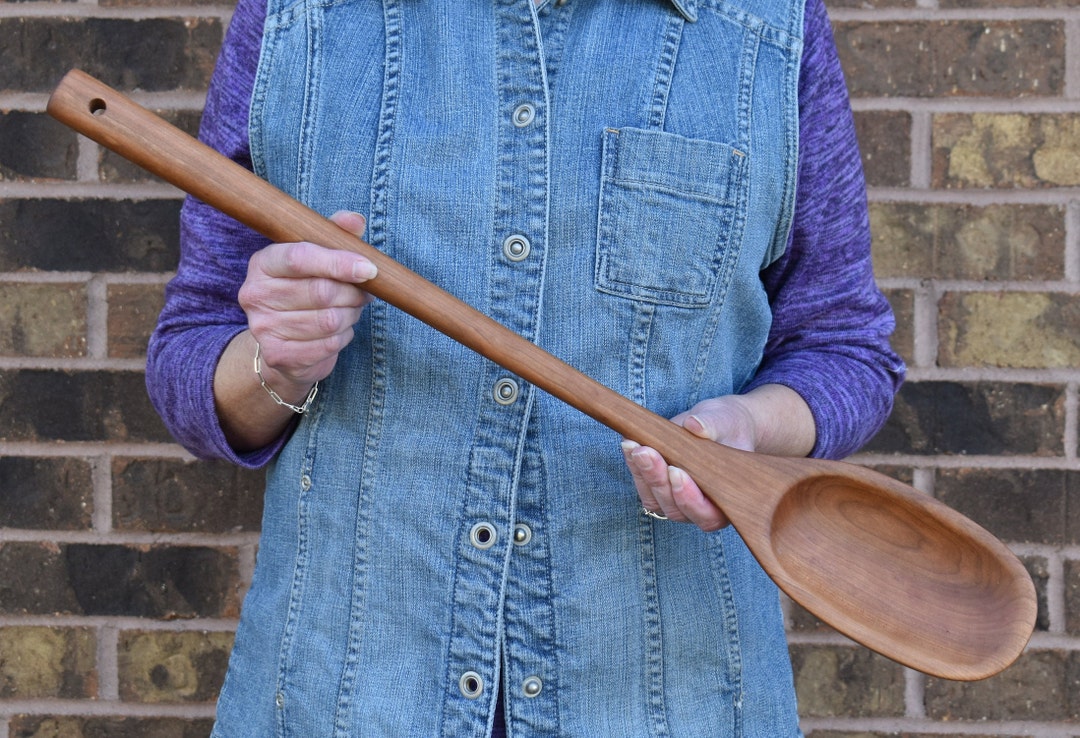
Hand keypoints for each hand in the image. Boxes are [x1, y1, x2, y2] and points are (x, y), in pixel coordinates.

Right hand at [238, 211, 376, 393]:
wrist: (283, 345)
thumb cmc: (305, 292)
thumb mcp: (316, 260)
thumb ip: (333, 236)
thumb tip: (355, 220)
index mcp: (263, 263)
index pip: (300, 258)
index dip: (339, 262)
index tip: (369, 269)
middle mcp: (255, 294)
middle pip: (321, 291)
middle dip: (353, 293)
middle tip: (364, 293)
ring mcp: (262, 327)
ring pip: (329, 320)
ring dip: (350, 316)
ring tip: (350, 311)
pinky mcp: (278, 355)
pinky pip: (328, 345)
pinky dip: (343, 337)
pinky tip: (339, 331)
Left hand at [622, 397, 754, 531]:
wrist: (717, 424)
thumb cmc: (729, 427)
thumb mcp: (725, 421)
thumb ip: (712, 425)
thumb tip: (695, 425)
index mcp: (727, 502)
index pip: (708, 516)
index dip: (689, 499)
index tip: (676, 471)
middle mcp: (701, 509)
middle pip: (675, 509)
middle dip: (658, 481)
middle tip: (646, 452)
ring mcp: (677, 501)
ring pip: (655, 501)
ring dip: (643, 475)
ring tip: (635, 447)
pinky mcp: (659, 489)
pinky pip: (643, 487)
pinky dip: (634, 467)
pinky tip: (630, 445)